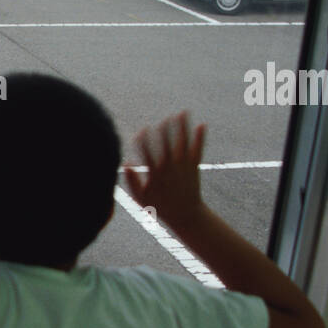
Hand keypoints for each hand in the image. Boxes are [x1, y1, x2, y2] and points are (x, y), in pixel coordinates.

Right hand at [123, 112, 206, 228]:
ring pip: (183, 142)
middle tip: (164, 117)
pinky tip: (202, 125)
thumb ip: (132, 181)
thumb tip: (126, 163)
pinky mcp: (194, 167)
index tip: (140, 131)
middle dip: (165, 129)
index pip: (148, 152)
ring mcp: (184, 166)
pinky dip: (200, 137)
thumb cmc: (160, 207)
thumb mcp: (141, 198)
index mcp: (156, 174)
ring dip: (183, 126)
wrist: (185, 215)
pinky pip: (197, 149)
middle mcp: (171, 167)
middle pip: (167, 143)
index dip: (143, 140)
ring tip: (183, 112)